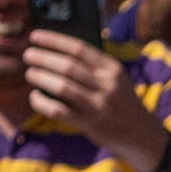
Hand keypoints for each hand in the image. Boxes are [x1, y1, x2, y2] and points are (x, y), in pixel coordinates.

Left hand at [22, 27, 146, 151]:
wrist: (142, 134)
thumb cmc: (123, 103)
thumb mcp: (116, 80)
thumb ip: (94, 67)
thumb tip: (58, 54)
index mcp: (112, 69)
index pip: (79, 48)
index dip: (54, 40)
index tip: (36, 37)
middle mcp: (106, 85)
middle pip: (68, 66)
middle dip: (43, 58)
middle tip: (28, 55)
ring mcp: (98, 105)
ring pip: (62, 86)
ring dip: (41, 77)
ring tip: (29, 73)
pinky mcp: (90, 124)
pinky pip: (59, 111)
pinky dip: (43, 102)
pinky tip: (35, 97)